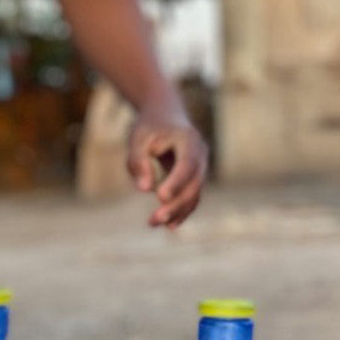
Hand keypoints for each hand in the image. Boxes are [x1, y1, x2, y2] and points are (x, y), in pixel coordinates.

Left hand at [128, 105, 207, 227]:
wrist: (165, 115)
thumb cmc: (149, 127)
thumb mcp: (137, 139)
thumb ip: (138, 162)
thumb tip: (144, 189)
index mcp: (188, 139)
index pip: (186, 164)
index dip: (176, 182)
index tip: (160, 197)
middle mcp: (200, 154)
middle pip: (193, 184)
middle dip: (176, 204)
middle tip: (154, 220)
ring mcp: (201, 167)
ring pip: (194, 194)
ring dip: (177, 212)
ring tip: (153, 223)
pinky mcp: (196, 177)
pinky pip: (192, 197)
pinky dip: (182, 211)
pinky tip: (169, 225)